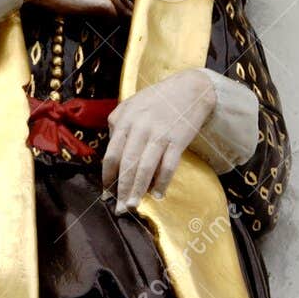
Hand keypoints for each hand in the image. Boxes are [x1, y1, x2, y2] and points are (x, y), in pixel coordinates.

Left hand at [102, 69, 216, 212]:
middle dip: (121, 190)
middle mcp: (140, 128)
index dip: (108, 176)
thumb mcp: (132, 104)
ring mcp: (159, 134)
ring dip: (138, 190)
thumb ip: (118, 124)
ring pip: (145, 168)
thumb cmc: (159, 98)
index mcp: (125, 120)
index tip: (107, 192)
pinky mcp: (177, 140)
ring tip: (133, 206)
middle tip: (119, 209)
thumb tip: (112, 148)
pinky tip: (157, 194)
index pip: (112, 154)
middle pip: (126, 165)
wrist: (191, 88)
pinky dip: (162, 182)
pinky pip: (168, 166)